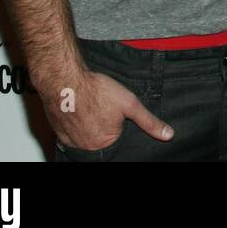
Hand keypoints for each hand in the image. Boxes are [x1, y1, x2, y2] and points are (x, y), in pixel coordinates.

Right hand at [46, 67, 172, 150]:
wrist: (65, 80)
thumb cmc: (96, 91)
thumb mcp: (130, 104)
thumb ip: (149, 121)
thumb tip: (168, 134)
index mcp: (104, 144)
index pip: (117, 140)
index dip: (117, 125)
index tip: (113, 114)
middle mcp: (85, 147)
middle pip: (100, 138)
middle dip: (103, 125)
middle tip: (102, 108)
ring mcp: (69, 140)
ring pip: (84, 135)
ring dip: (89, 124)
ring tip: (91, 107)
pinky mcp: (58, 131)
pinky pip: (70, 131)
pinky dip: (75, 122)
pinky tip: (79, 109)